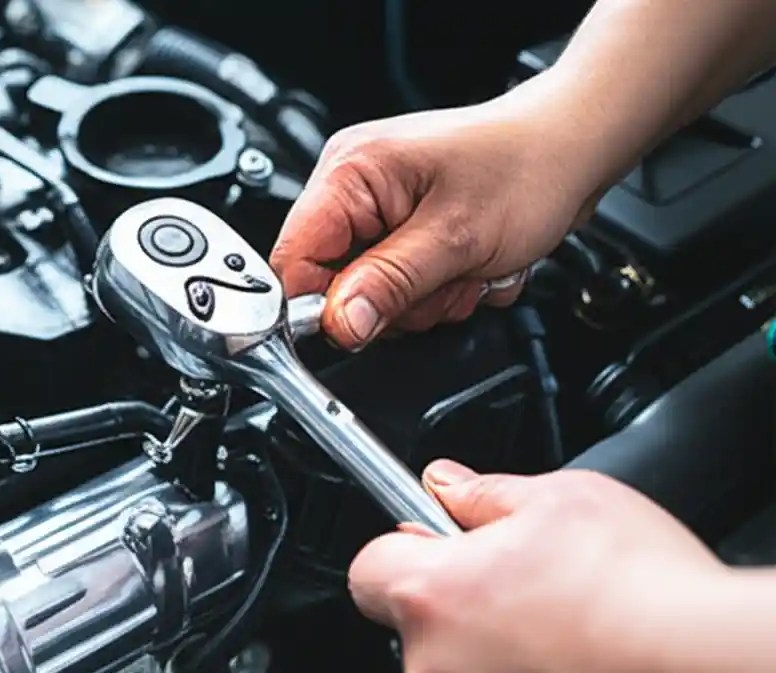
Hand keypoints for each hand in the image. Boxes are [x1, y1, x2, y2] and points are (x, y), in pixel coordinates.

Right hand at [269, 98, 596, 348]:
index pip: (294, 260)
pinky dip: (440, 289)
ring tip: (465, 267)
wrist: (577, 149)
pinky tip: (470, 265)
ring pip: (372, 294)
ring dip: (425, 299)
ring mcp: (380, 208)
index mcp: (349, 173)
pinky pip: (401, 286)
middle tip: (444, 278)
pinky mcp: (405, 228)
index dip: (319, 304)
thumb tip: (338, 325)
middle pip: (334, 283)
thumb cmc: (528, 168)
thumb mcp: (455, 238)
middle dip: (394, 300)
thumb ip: (389, 285)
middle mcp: (355, 186)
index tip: (363, 322)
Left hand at [349, 461, 745, 672]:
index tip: (438, 541)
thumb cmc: (636, 585)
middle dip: (452, 598)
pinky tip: (567, 664)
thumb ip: (481, 492)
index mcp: (429, 592)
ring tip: (555, 626)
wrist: (699, 660)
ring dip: (484, 648)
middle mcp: (432, 664)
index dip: (405, 547)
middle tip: (515, 580)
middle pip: (412, 621)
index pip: (367, 566)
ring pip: (452, 669)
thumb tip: (445, 484)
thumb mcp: (556, 497)